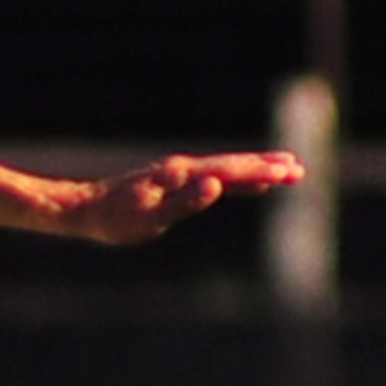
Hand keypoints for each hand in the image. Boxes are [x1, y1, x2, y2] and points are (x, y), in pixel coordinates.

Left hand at [69, 149, 304, 246]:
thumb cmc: (115, 220)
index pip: (230, 172)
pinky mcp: (175, 182)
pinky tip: (250, 185)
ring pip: (226, 168)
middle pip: (234, 165)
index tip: (288, 172)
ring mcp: (180, 173)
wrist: (85, 209)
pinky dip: (237, 179)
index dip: (260, 172)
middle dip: (267, 167)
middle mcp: (183, 169)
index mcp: (181, 176)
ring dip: (257, 169)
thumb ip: (184, 203)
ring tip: (287, 171)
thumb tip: (217, 186)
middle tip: (300, 170)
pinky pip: (214, 177)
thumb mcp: (148, 219)